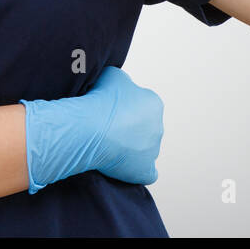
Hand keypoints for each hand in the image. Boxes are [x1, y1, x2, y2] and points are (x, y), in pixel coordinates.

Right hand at [19, 65, 164, 193]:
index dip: (124, 109)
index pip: (142, 106)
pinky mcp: (145, 170)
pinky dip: (136, 171)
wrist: (91, 127)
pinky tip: (123, 167)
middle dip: (129, 129)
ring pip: (145, 150)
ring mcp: (153, 151)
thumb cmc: (100, 99)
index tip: (109, 112)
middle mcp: (158, 127)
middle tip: (107, 130)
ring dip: (131, 150)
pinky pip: (146, 173)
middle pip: (144, 129)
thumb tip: (122, 87)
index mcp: (154, 104)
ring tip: (108, 147)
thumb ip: (123, 82)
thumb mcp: (113, 75)